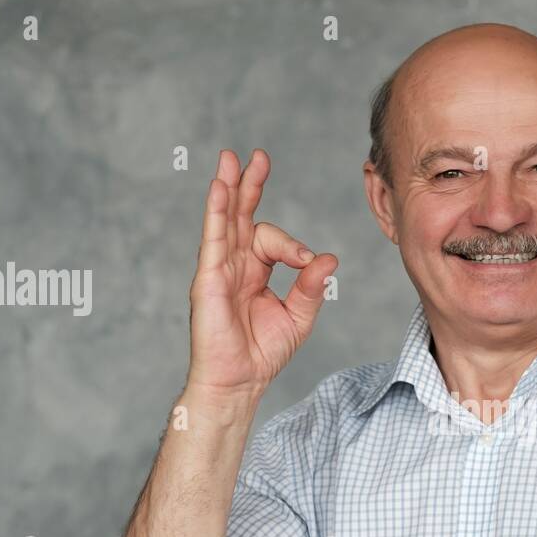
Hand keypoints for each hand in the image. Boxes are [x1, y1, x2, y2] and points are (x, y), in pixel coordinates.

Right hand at [187, 149, 337, 396]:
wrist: (239, 381)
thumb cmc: (263, 351)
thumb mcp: (298, 316)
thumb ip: (311, 286)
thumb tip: (328, 258)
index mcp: (256, 270)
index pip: (272, 239)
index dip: (293, 246)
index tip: (308, 262)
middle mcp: (235, 264)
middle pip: (241, 214)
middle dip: (249, 184)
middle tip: (258, 156)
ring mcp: (219, 268)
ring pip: (225, 219)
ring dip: (229, 187)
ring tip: (230, 159)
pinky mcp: (208, 278)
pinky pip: (212, 238)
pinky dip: (215, 212)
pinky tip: (220, 188)